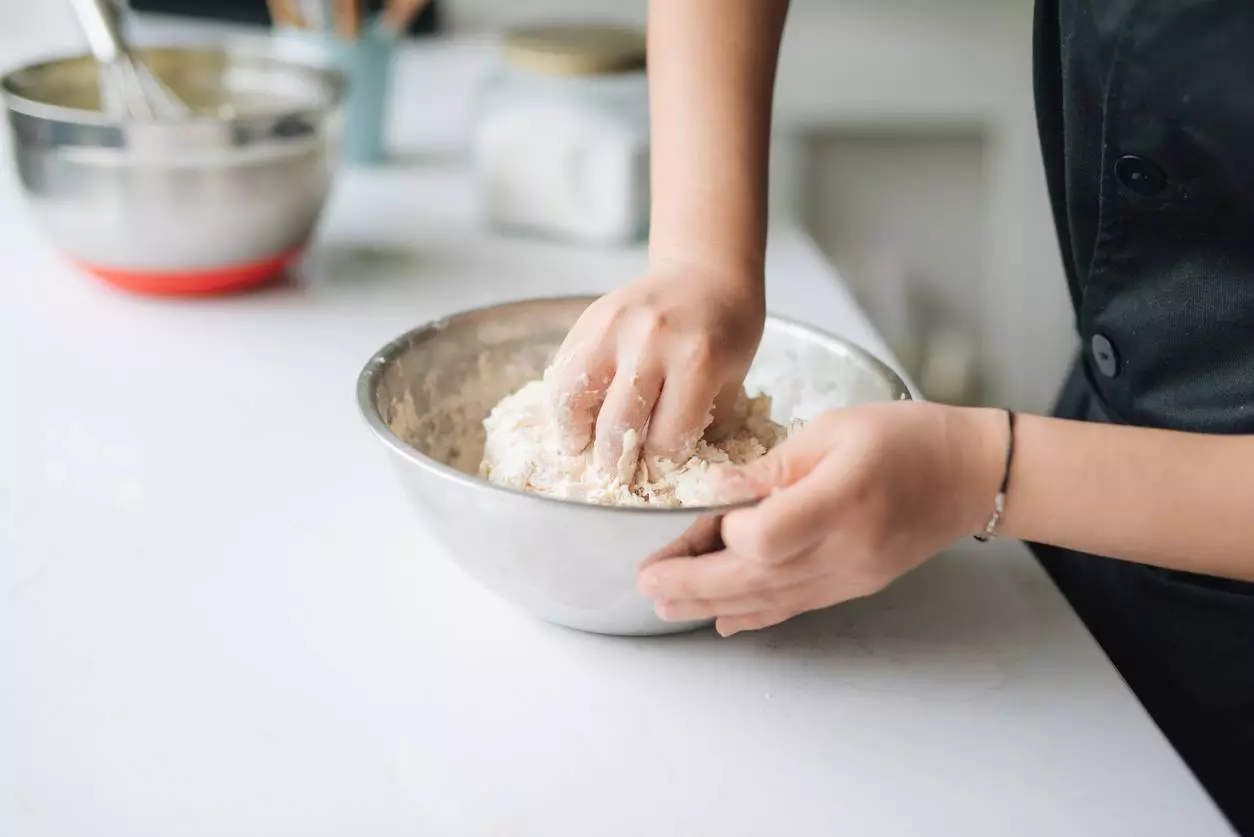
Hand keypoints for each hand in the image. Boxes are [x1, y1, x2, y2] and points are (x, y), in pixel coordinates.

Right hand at [547, 259, 764, 471]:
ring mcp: (614, 327)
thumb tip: (663, 468)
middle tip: (616, 470)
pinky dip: (564, 399)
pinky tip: (576, 412)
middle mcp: (651, 343)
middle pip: (617, 427)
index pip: (665, 439)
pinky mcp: (590, 318)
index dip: (661, 461)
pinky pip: (562, 371)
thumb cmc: (727, 330)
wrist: (706, 271)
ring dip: (574, 432)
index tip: (658, 465)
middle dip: (615, 460)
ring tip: (581, 444)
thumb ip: (700, 423)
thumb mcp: (732, 381)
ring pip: (573, 398)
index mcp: (696, 362)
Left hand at [637, 401, 1007, 634]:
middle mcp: (843, 551)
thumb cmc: (903, 437)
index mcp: (839, 500)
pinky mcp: (852, 586)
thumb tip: (715, 490)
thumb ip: (773, 464)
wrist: (969, 474)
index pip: (766, 537)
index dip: (725, 532)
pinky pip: (794, 607)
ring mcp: (849, 577)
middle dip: (693, 583)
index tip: (706, 513)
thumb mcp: (834, 429)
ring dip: (710, 605)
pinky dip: (753, 615)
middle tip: (647, 581)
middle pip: (755, 579)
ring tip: (664, 604)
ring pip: (768, 601)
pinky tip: (720, 621)